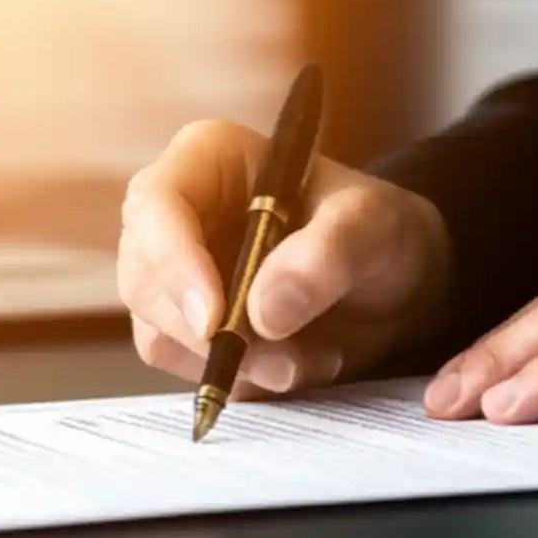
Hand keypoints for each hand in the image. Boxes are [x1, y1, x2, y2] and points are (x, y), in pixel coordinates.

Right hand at [118, 120, 452, 395]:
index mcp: (206, 159)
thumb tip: (263, 313)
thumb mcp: (375, 227)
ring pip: (158, 331)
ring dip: (231, 364)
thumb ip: (327, 256)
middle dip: (207, 333)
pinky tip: (293, 364)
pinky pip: (183, 365)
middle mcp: (176, 213)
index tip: (215, 321)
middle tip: (283, 362)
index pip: (155, 205)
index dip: (173, 262)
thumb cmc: (378, 231)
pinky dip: (236, 379)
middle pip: (143, 279)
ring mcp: (173, 273)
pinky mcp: (185, 325)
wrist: (393, 283)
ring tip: (311, 359)